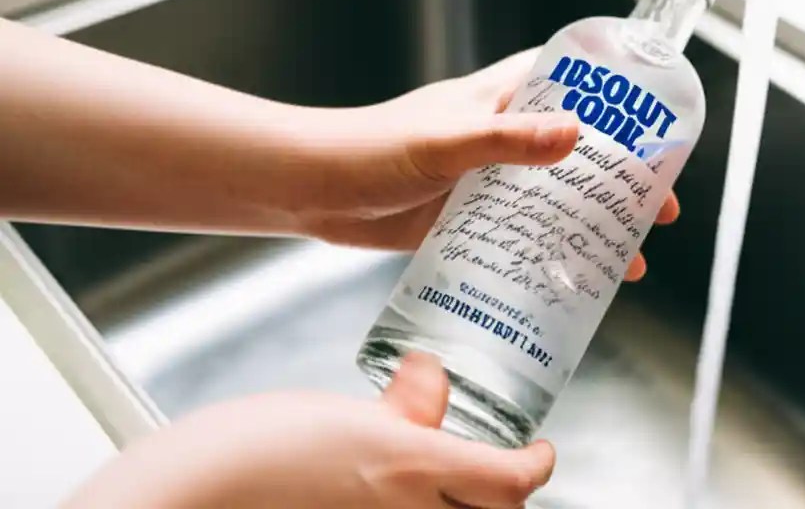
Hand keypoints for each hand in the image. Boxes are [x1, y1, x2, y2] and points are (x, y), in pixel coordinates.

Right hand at [63, 353, 553, 508]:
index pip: (511, 482)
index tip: (539, 450)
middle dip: (506, 495)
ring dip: (460, 503)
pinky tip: (393, 496)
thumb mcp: (344, 414)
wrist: (192, 497)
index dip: (536, 465)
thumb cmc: (255, 451)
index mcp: (411, 468)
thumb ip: (402, 408)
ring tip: (443, 478)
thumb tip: (431, 382)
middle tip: (497, 468)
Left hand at [287, 49, 679, 279]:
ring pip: (552, 199)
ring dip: (589, 223)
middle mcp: (498, 136)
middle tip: (658, 206)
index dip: (614, 97)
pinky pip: (520, 235)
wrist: (309, 190)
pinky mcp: (464, 221)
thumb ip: (506, 139)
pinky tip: (573, 280)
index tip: (655, 119)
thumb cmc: (368, 149)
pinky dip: (548, 252)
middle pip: (575, 151)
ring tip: (631, 255)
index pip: (568, 81)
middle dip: (618, 177)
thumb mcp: (444, 142)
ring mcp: (483, 181)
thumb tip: (576, 134)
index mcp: (496, 97)